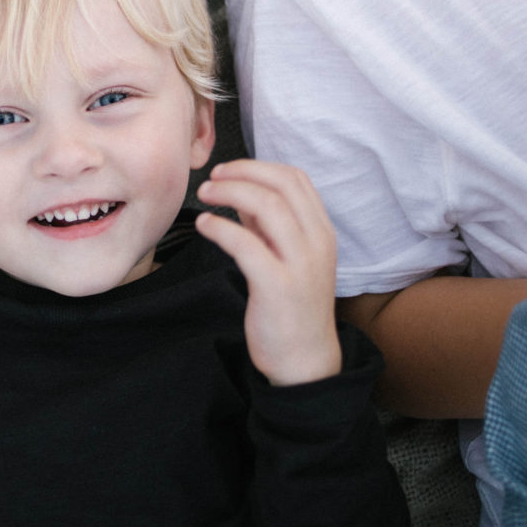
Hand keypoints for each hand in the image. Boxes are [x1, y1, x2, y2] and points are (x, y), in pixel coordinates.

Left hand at [194, 160, 340, 385]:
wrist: (304, 360)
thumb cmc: (291, 306)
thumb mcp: (288, 257)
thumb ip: (270, 224)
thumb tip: (244, 190)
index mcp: (322, 231)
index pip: (296, 178)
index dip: (258, 166)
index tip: (228, 170)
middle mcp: (317, 242)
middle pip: (282, 185)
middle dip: (241, 172)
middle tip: (212, 178)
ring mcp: (301, 264)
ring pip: (267, 207)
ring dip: (229, 193)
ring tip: (205, 196)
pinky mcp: (278, 286)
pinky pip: (247, 244)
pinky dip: (221, 228)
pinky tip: (205, 225)